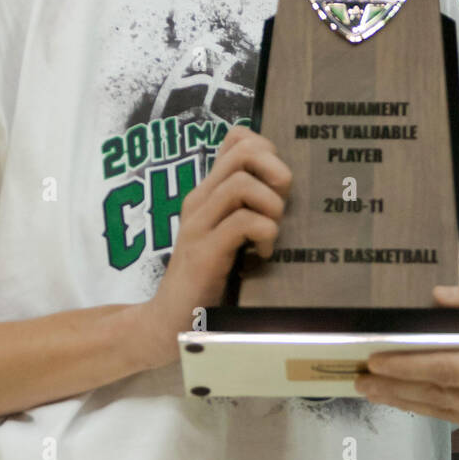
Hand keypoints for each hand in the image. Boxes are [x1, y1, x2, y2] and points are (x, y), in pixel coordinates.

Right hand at [134, 124, 291, 368]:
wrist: (170, 320)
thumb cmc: (210, 278)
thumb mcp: (231, 234)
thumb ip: (248, 208)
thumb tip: (288, 188)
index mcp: (209, 191)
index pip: (236, 138)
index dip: (267, 149)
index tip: (277, 182)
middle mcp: (200, 199)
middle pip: (244, 152)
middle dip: (276, 171)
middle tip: (282, 203)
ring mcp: (198, 224)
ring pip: (242, 184)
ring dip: (271, 206)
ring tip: (271, 232)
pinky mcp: (203, 252)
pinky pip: (242, 223)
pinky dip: (264, 235)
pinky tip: (263, 256)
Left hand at [354, 281, 458, 432]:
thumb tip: (437, 297)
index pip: (447, 369)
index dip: (407, 366)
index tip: (376, 359)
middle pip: (440, 396)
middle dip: (396, 388)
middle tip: (360, 379)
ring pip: (449, 411)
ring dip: (409, 402)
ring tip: (377, 391)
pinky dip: (437, 407)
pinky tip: (415, 400)